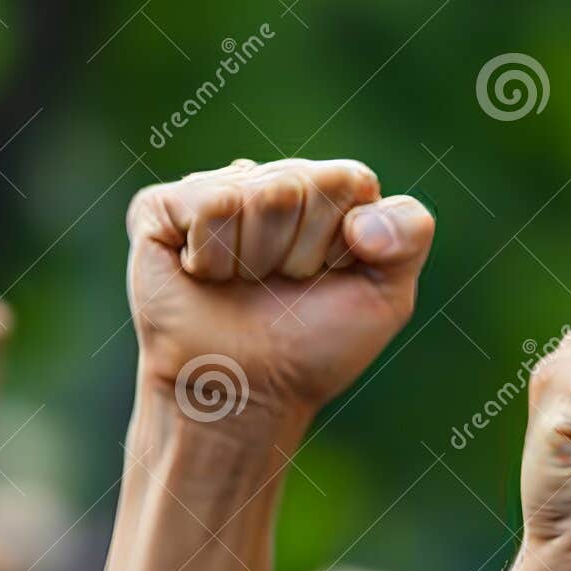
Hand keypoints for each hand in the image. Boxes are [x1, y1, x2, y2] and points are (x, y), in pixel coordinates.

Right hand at [126, 158, 433, 430]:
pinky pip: (209, 205)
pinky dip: (214, 258)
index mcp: (324, 195)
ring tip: (243, 287)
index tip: (329, 277)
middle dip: (300, 252)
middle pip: (302, 184)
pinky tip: (204, 279)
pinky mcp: (161, 208)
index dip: (343, 239)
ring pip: (260, 194)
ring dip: (258, 260)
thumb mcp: (387, 294)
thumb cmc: (313, 347)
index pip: (350, 178)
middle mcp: (268, 182)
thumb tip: (361, 215)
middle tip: (281, 288)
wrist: (248, 393)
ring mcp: (213, 191)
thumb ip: (409, 232)